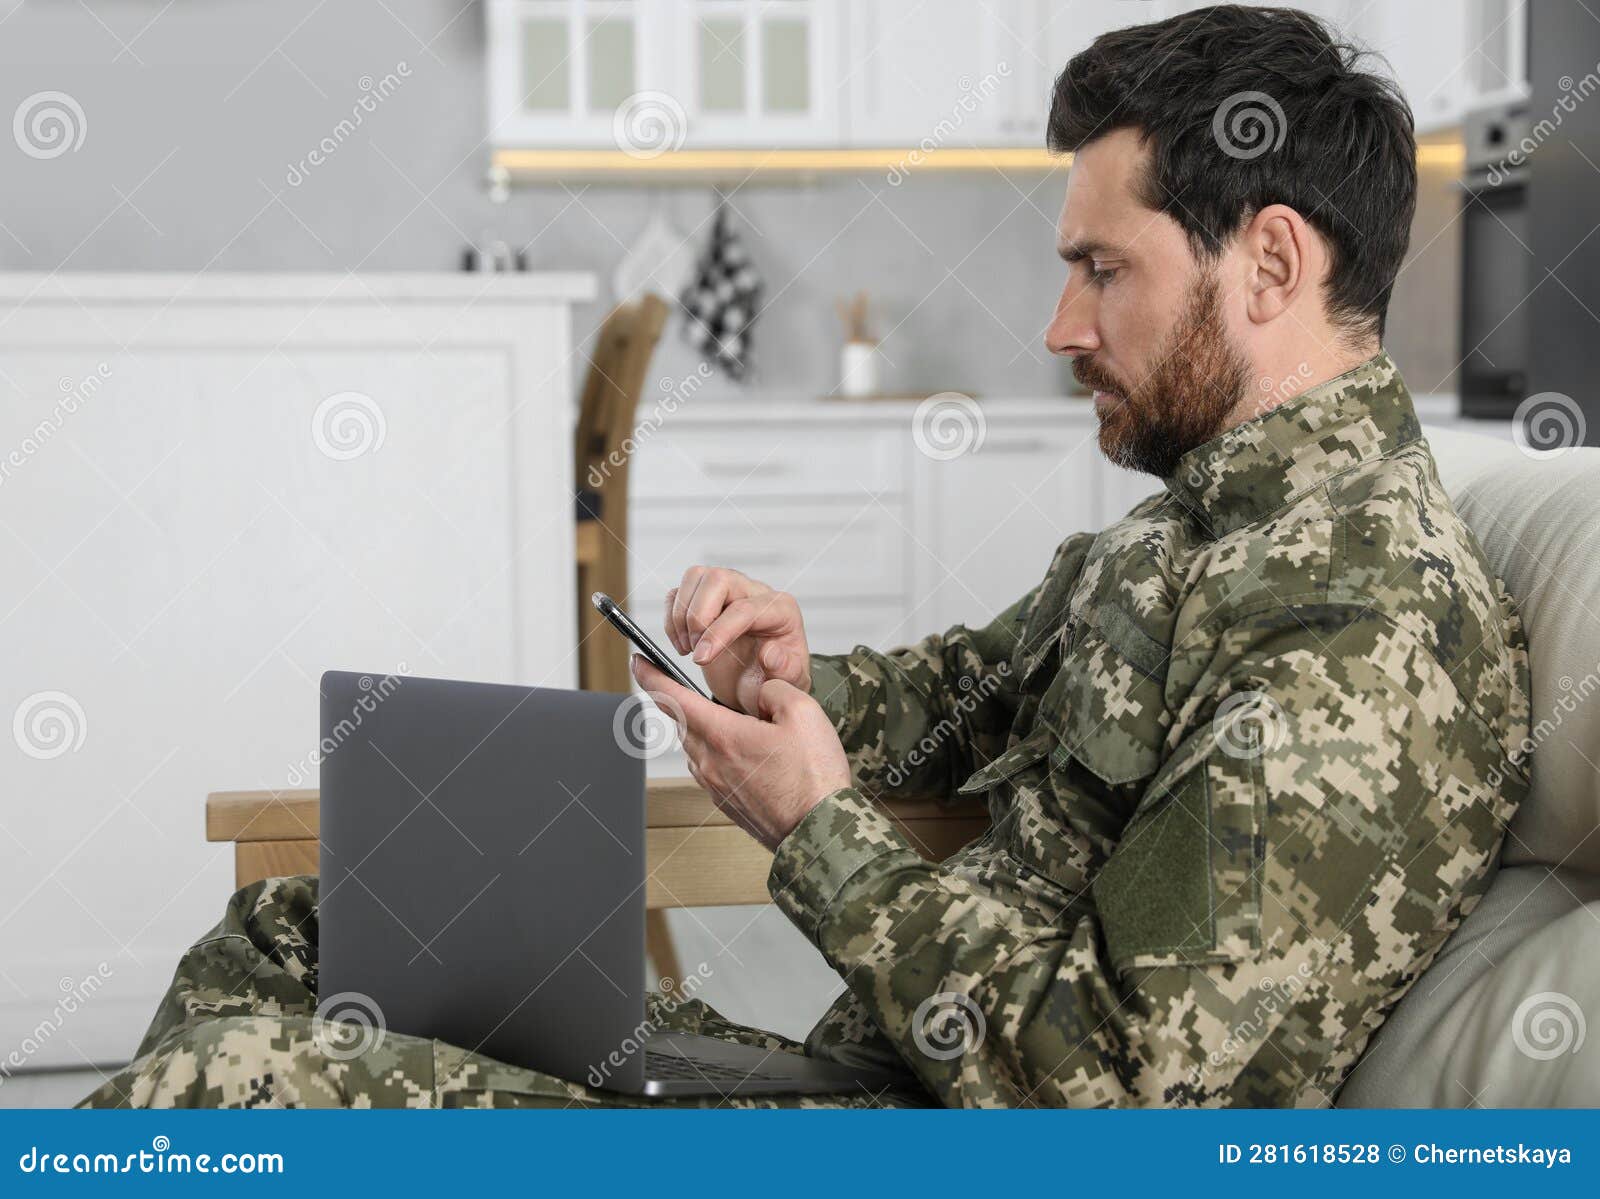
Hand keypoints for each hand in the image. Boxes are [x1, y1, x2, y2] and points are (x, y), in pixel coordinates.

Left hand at [631, 654, 849, 850]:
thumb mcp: (804, 712)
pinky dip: (714, 751)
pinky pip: (708, 768)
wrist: (819, 831)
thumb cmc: (813, 778)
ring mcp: (716, 786)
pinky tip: (741, 750)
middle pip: (681, 722)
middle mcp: (711, 763)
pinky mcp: (726, 802)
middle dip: (681, 700)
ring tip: (727, 718)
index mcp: (723, 736)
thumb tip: (762, 690)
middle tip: (685, 684)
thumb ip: (775, 688)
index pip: (672, 699)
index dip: (652, 677)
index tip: (639, 662)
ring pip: (694, 746)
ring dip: (700, 727)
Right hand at [665, 566, 810, 714]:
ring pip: (696, 577)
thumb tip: (770, 654)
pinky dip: (671, 618)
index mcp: (780, 609)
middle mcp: (754, 593)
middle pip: (719, 580)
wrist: (758, 684)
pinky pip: (678, 592)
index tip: (702, 659)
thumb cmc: (772, 680)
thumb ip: (785, 670)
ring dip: (682, 615)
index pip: (745, 609)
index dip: (718, 633)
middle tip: (696, 651)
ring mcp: (728, 592)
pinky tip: (682, 643)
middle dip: (698, 617)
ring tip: (688, 648)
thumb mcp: (786, 684)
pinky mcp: (704, 599)